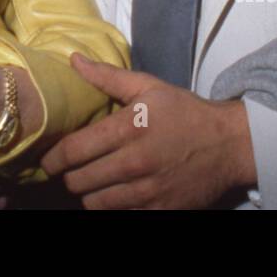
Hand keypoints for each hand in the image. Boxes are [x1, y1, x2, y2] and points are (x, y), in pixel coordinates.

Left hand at [38, 54, 256, 209]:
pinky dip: (111, 207)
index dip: (52, 158)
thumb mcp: (148, 87)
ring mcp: (148, 192)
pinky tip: (114, 195)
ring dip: (88, 194)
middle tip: (71, 169)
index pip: (73, 151)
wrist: (229, 144)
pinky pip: (120, 216)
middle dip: (69, 176)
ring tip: (91, 183)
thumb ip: (107, 76)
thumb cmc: (184, 112)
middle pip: (79, 181)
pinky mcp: (161, 211)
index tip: (47, 160)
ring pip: (94, 204)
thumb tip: (74, 59)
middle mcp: (135, 163)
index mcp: (128, 128)